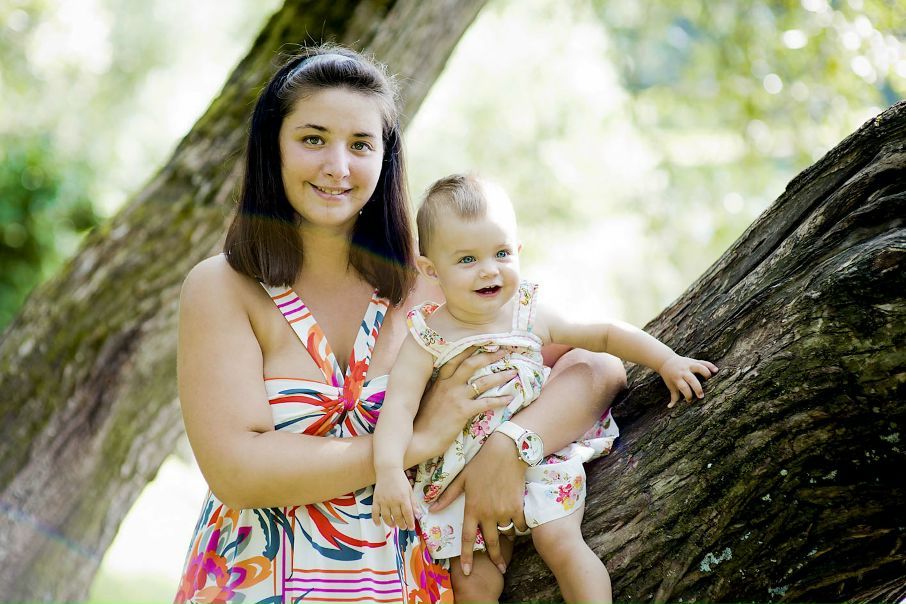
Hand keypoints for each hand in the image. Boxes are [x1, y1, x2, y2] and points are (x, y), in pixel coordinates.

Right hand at [372, 470, 417, 529]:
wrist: (388, 470)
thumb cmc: (401, 481)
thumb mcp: (410, 491)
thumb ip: (414, 504)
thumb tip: (418, 515)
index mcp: (403, 498)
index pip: (407, 514)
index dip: (410, 523)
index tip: (411, 527)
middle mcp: (393, 501)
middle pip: (398, 517)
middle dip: (401, 524)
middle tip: (403, 527)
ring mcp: (383, 501)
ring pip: (386, 517)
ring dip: (390, 524)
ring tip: (394, 525)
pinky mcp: (376, 500)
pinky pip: (374, 512)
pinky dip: (376, 520)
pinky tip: (378, 524)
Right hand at [412, 347, 516, 458]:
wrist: (418, 439)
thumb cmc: (422, 422)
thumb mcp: (429, 399)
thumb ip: (439, 389)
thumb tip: (449, 385)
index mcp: (440, 381)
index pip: (456, 359)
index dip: (470, 349)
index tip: (483, 342)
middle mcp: (449, 385)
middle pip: (472, 364)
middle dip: (489, 356)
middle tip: (504, 351)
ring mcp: (456, 397)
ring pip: (483, 381)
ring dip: (500, 376)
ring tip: (513, 372)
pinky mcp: (463, 411)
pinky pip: (486, 402)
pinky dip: (499, 400)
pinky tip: (509, 398)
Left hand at [430, 432, 525, 575]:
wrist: (507, 452)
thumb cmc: (481, 463)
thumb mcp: (462, 479)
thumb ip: (448, 496)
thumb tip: (432, 509)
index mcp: (472, 508)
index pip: (468, 538)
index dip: (467, 556)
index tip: (467, 573)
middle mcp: (488, 514)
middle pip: (491, 543)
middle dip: (496, 558)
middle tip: (500, 569)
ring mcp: (504, 511)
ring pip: (507, 532)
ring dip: (507, 536)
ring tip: (508, 536)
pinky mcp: (518, 507)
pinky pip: (520, 525)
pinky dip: (520, 526)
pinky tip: (519, 522)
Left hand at [657, 354, 718, 407]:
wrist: (665, 361)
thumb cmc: (669, 376)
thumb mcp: (670, 385)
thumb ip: (673, 396)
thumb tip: (670, 407)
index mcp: (677, 378)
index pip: (683, 387)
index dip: (688, 395)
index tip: (689, 400)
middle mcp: (683, 371)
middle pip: (692, 380)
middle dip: (697, 388)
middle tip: (701, 396)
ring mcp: (689, 365)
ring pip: (699, 368)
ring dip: (706, 374)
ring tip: (709, 381)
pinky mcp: (694, 361)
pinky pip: (703, 362)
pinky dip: (710, 366)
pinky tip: (716, 371)